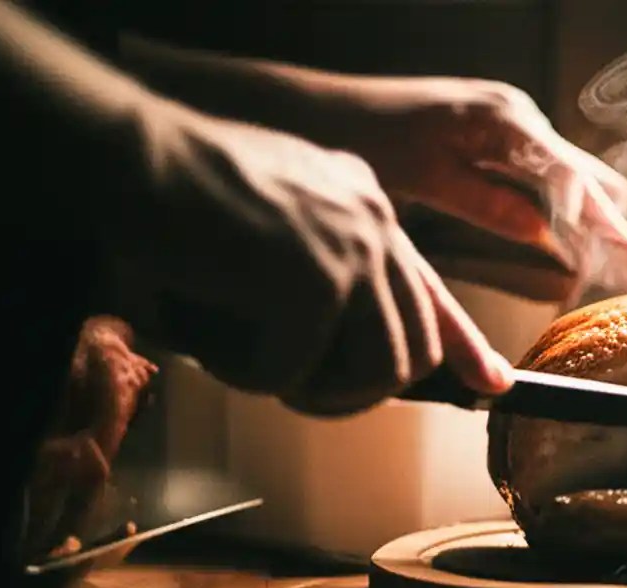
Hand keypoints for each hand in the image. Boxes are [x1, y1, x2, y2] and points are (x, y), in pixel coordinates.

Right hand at [102, 99, 512, 414]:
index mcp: (367, 209)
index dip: (463, 345)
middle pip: (411, 347)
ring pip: (374, 372)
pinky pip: (291, 372)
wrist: (135, 155)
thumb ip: (317, 269)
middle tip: (301, 392)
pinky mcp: (313, 282)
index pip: (431, 290)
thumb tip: (330, 348)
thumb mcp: (275, 224)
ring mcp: (351, 252)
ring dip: (316, 394)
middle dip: (362, 393)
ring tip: (260, 371)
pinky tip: (214, 345)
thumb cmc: (183, 191)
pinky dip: (249, 376)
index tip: (491, 384)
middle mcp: (374, 226)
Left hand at [312, 77, 626, 258]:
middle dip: (602, 219)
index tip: (623, 257)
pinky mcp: (496, 134)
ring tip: (587, 263)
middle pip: (587, 171)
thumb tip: (547, 236)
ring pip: (570, 173)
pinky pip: (544, 171)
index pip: (574, 176)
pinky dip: (557, 204)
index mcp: (506, 121)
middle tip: (608, 271)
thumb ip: (489, 205)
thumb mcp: (427, 179)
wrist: (322, 109)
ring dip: (581, 214)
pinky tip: (553, 238)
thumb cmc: (368, 139)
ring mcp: (510, 120)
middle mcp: (518, 114)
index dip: (602, 220)